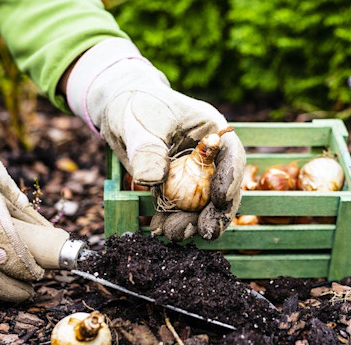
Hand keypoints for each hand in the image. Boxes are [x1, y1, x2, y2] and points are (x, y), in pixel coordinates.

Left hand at [65, 38, 244, 240]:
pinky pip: (178, 210)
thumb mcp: (141, 123)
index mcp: (212, 132)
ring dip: (191, 223)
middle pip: (223, 188)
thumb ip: (148, 149)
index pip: (232, 156)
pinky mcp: (176, 190)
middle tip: (207, 231)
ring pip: (202, 206)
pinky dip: (170, 221)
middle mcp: (209, 157)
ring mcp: (194, 176)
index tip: (221, 198)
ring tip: (173, 232)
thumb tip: (153, 179)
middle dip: (216, 213)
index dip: (231, 178)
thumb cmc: (136, 105)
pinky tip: (159, 229)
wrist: (118, 110)